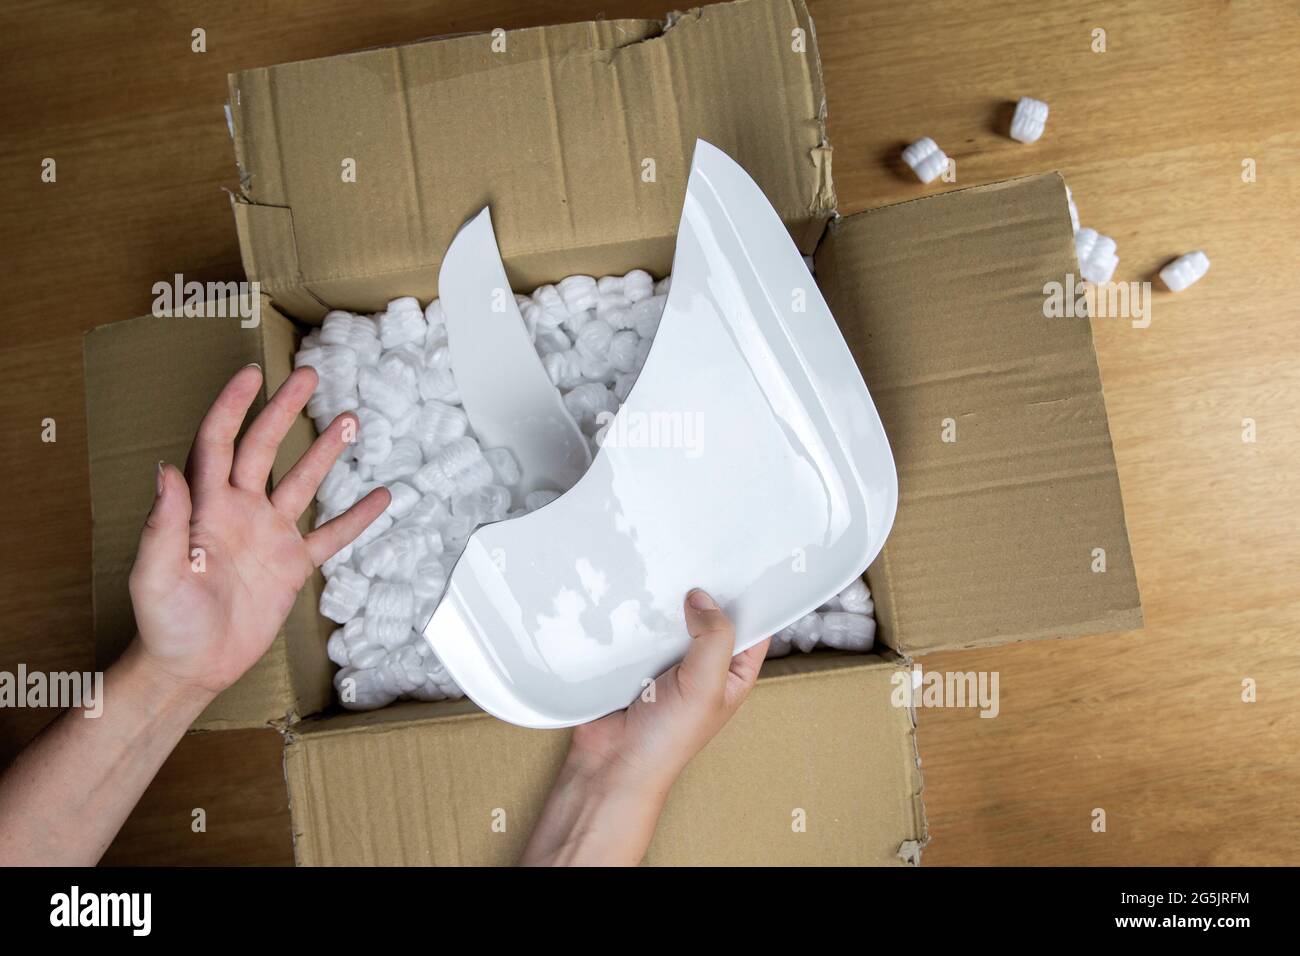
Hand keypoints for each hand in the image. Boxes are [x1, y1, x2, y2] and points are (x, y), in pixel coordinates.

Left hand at [128, 363, 388, 695]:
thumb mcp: (154, 574)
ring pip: (303, 483)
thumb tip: (164, 470)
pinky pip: (330, 536)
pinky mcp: (291, 566)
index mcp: (203, 506)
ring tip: (350, 421)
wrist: (192, 667)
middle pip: (264, 448)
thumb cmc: (164, 623)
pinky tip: (380, 497)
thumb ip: (162, 523)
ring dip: (325, 452)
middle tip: (310, 376)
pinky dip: (356, 518)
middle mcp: (238, 511)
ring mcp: (268, 536)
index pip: (219, 442)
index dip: (234, 406)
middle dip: (286, 410)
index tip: (253, 374)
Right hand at [521, 589, 768, 864]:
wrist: (612, 763)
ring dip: (665, 602)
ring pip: (672, 618)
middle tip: (695, 558)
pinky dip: (636, 614)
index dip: (750, 597)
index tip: (742, 564)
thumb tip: (702, 597)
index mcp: (732, 672)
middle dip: (702, 593)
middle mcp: (703, 665)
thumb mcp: (706, 685)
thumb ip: (715, 638)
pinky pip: (640, 627)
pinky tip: (630, 596)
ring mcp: (668, 661)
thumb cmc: (667, 740)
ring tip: (661, 571)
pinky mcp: (635, 660)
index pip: (752, 626)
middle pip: (710, 616)